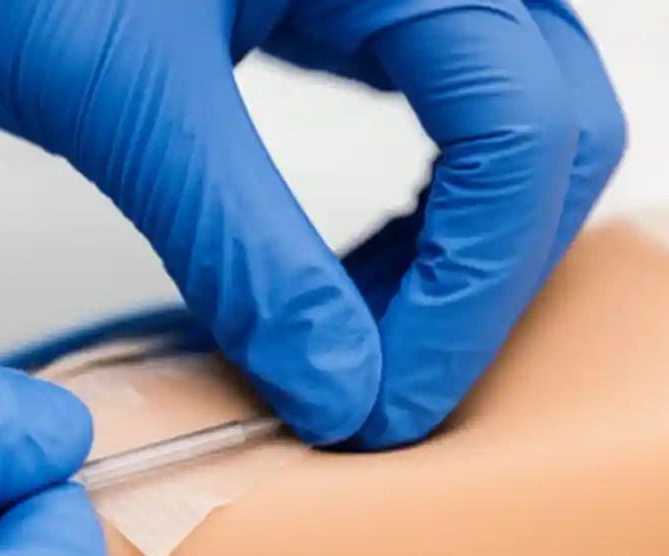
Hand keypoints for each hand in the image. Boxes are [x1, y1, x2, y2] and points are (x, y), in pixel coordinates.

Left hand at [0, 0, 625, 447]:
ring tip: (362, 341)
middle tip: (386, 386)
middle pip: (549, 128)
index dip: (470, 290)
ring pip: (518, 128)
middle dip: (480, 278)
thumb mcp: (119, 91)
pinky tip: (359, 273)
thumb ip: (239, 245)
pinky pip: (454, 119)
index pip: (519, 128)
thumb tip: (339, 387)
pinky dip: (427, 213)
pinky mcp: (368, 7)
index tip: (389, 404)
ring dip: (462, 253)